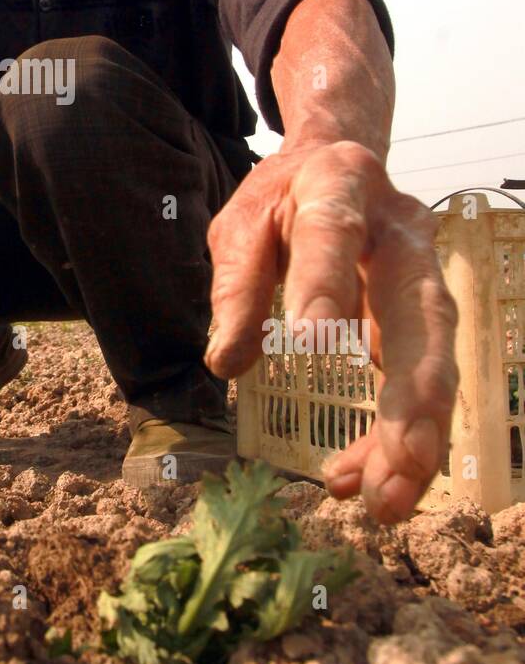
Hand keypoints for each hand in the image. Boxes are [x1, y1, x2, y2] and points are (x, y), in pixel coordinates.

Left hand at [204, 139, 457, 523]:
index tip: (309, 340)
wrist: (338, 161)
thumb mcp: (242, 225)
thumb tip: (227, 361)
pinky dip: (403, 432)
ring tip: (386, 501)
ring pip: (436, 356)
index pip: (331, 232)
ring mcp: (426, 270)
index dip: (325, 283)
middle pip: (417, 313)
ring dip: (417, 434)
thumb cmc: (282, 199)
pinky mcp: (429, 309)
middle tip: (394, 470)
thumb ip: (236, 284)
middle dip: (411, 399)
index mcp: (338, 184)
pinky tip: (375, 478)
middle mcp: (400, 229)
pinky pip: (425, 374)